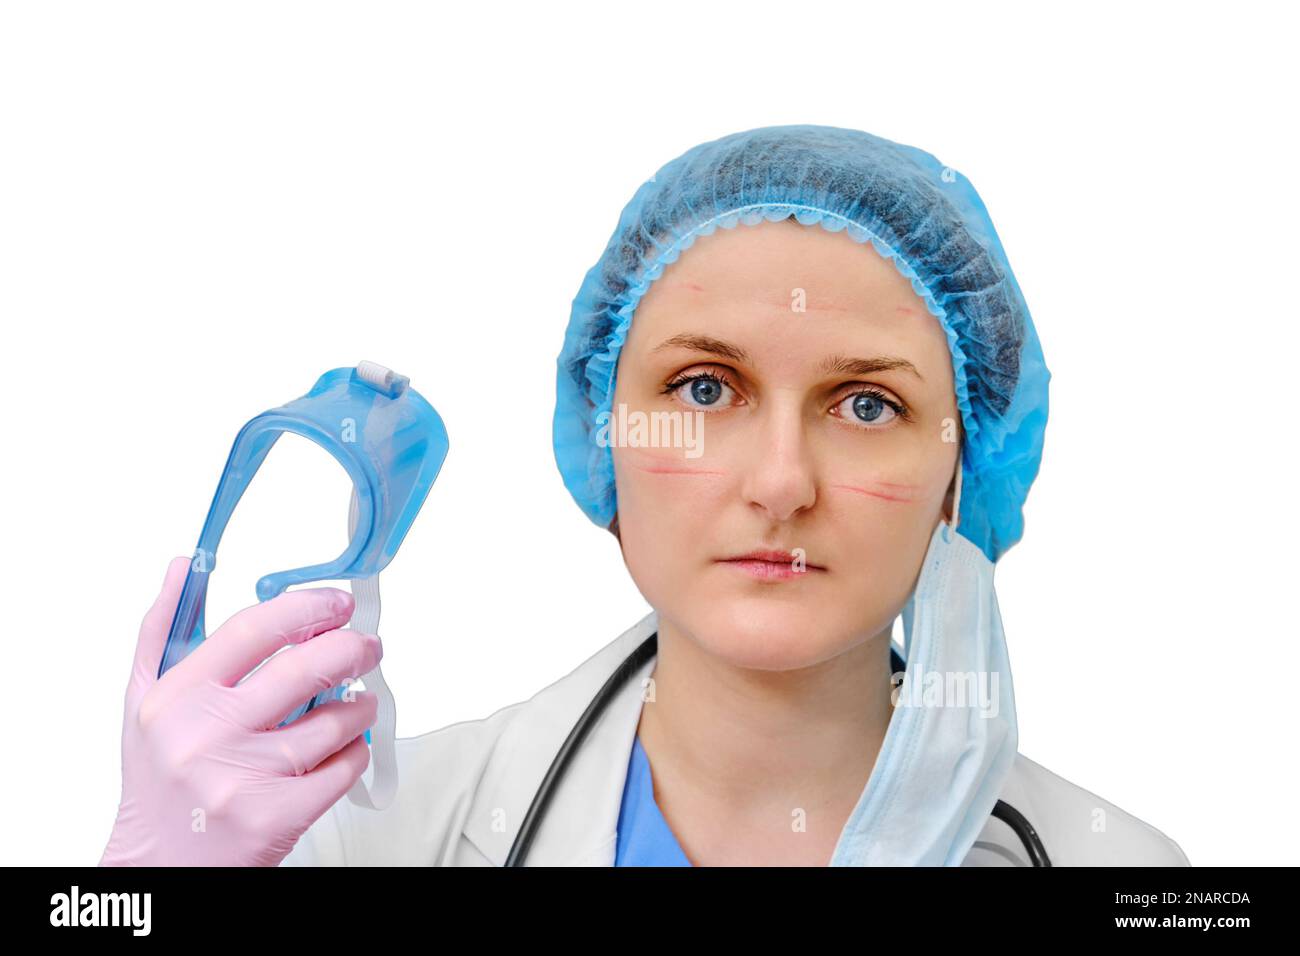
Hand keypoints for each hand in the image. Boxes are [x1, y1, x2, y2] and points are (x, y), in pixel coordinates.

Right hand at [100, 557, 381, 865]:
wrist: (159, 868)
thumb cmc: (158, 779)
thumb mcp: (143, 702)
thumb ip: (163, 630)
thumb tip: (185, 565)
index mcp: (176, 696)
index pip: (256, 628)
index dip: (308, 607)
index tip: (337, 603)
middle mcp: (206, 734)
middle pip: (308, 667)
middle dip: (353, 648)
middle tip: (367, 646)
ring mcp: (243, 778)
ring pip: (336, 719)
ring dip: (361, 705)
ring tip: (358, 702)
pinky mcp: (277, 816)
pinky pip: (344, 766)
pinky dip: (356, 750)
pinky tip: (345, 746)